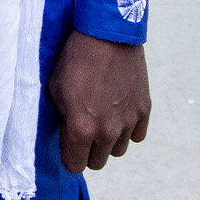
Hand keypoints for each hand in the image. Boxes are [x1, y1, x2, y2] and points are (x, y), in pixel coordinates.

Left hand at [49, 33, 149, 169]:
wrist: (106, 34)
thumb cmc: (75, 59)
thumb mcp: (55, 89)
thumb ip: (62, 119)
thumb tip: (67, 133)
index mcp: (81, 128)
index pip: (75, 166)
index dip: (69, 155)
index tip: (68, 144)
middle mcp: (107, 131)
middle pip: (97, 162)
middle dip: (88, 150)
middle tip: (84, 130)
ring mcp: (128, 122)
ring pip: (118, 150)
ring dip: (109, 140)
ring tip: (102, 118)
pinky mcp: (144, 110)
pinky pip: (136, 136)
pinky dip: (128, 129)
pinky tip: (119, 112)